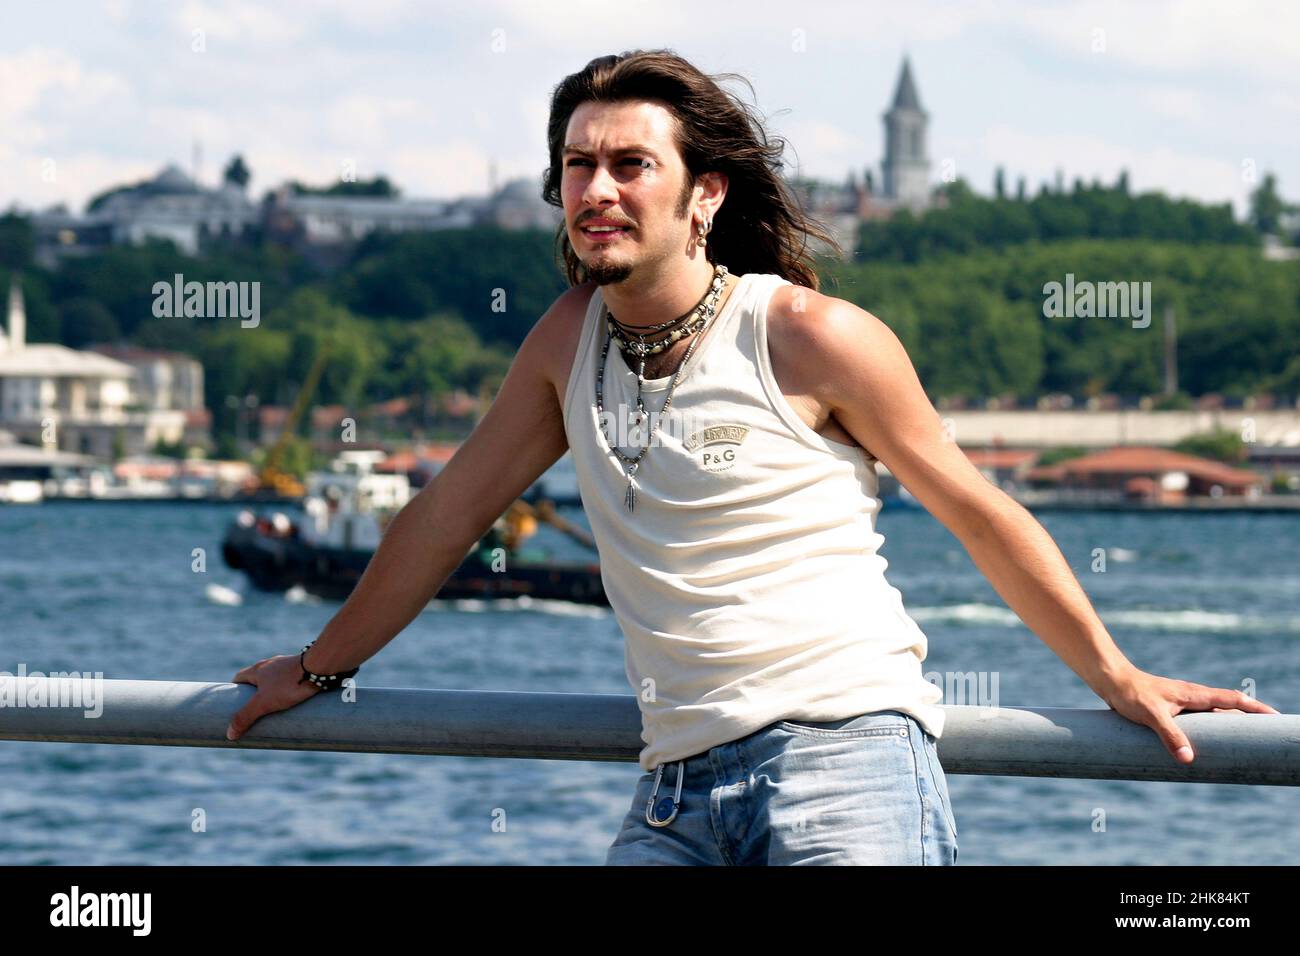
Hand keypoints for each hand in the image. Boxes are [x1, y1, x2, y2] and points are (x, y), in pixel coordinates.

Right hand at [226, 654, 320, 740]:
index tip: (233, 705)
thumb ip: (245, 717)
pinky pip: (292, 682)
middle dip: (255, 695)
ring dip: (273, 694)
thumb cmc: (289, 683)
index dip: (235, 691)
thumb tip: (229, 734)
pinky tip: (295, 703)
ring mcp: (288, 666)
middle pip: (257, 680)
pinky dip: (289, 692)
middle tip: (255, 713)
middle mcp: (272, 665)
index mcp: (258, 669)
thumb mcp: (264, 703)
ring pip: (276, 681)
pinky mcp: (303, 670)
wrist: (320, 667)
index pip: (239, 678)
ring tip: (275, 711)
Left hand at [1098, 668, 1280, 763]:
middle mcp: (1192, 697)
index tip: (1275, 717)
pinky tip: (1206, 741)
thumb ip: (1170, 736)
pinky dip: (1208, 729)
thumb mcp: (1151, 715)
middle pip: (1228, 709)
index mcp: (1195, 695)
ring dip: (1228, 725)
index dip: (1255, 708)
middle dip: (1248, 719)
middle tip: (1265, 735)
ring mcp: (1181, 703)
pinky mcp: (1169, 709)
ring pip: (1212, 714)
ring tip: (1242, 742)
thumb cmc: (1130, 693)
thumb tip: (1188, 760)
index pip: (1233, 700)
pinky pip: (1197, 720)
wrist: (1110, 680)